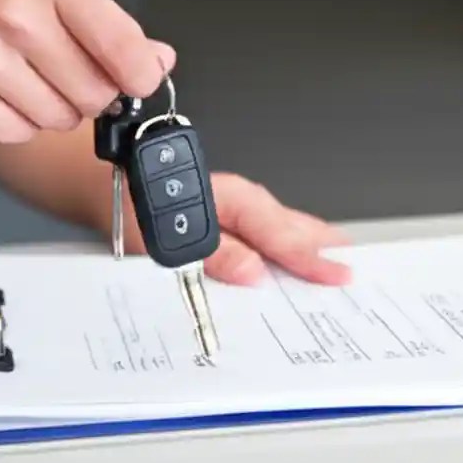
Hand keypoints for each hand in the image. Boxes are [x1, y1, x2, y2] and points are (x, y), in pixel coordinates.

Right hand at [0, 0, 173, 142]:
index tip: (140, 78)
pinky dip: (19, 119)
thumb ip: (99, 15)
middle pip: (95, 93)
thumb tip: (156, 60)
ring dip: (54, 104)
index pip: (123, 48)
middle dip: (94, 89)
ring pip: (58, 118)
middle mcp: (12, 17)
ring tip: (24, 68)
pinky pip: (16, 132)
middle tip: (69, 67)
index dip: (142, 75)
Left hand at [116, 173, 350, 285]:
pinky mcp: (232, 217)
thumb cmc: (136, 207)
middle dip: (322, 250)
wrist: (110, 188)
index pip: (281, 235)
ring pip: (284, 228)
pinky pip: (270, 231)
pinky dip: (289, 245)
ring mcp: (239, 207)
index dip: (311, 258)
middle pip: (291, 229)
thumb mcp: (169, 236)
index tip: (337, 274)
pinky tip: (297, 257)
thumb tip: (253, 272)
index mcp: (233, 200)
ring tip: (338, 260)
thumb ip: (215, 254)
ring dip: (309, 246)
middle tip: (352, 273)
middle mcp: (242, 200)